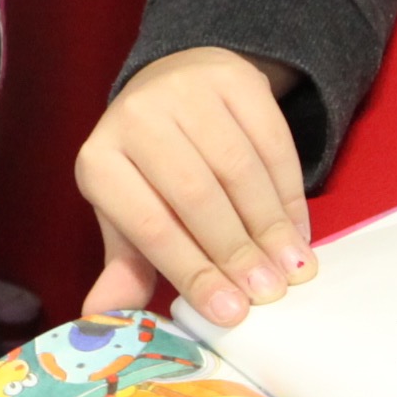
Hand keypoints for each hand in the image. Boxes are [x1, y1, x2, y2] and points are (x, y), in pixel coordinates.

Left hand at [78, 47, 312, 326]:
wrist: (175, 87)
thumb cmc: (149, 168)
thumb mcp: (129, 214)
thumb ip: (125, 266)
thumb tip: (101, 318)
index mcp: (99, 161)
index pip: (150, 225)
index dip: (192, 271)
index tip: (231, 311)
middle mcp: (134, 118)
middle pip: (195, 195)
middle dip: (235, 252)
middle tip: (268, 293)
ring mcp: (184, 91)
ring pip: (237, 170)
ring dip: (268, 226)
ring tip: (291, 270)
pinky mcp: (232, 77)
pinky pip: (271, 141)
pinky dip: (288, 191)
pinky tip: (298, 229)